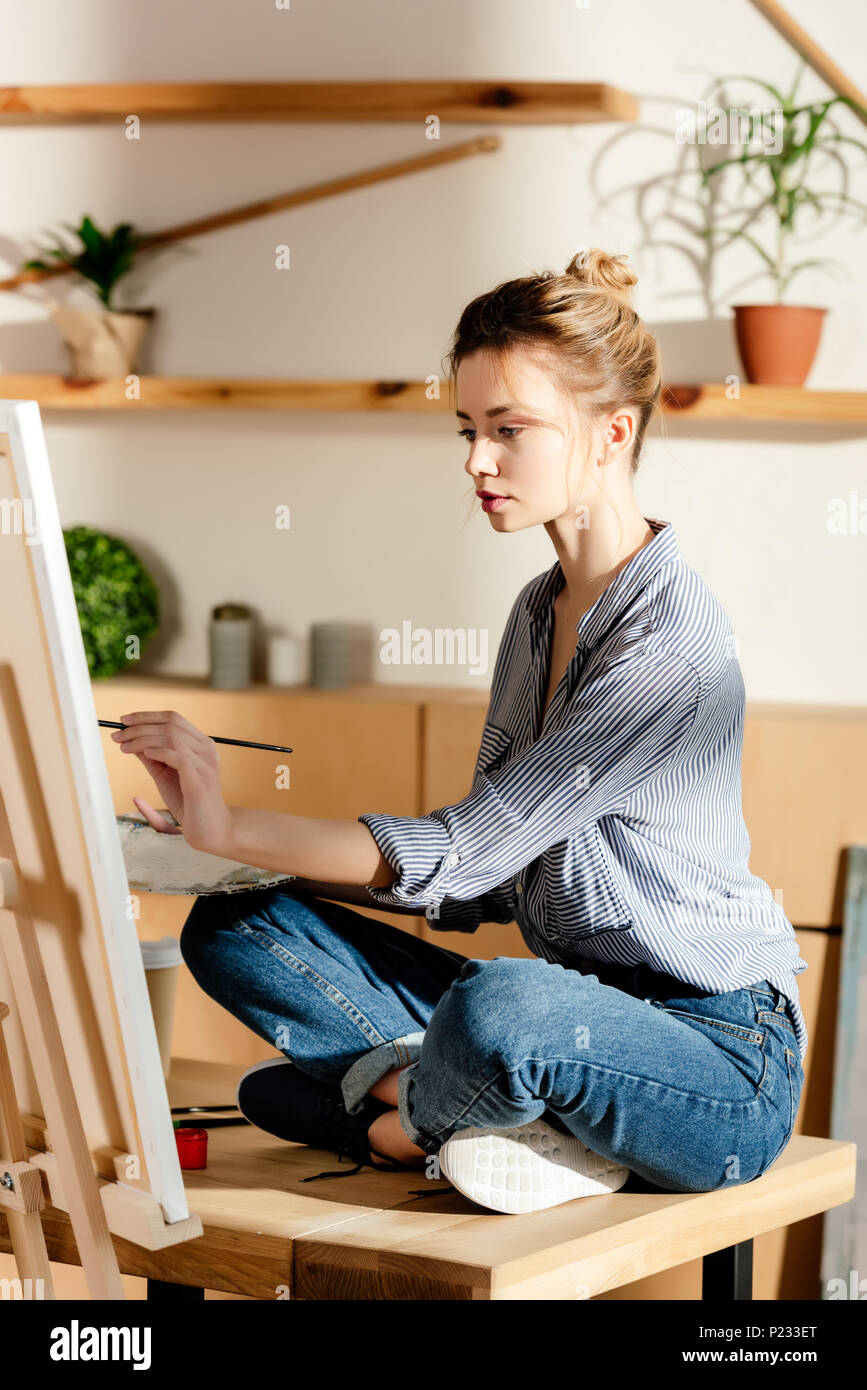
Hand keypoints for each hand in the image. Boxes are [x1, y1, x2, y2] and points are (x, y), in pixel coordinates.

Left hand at [111, 709, 232, 854]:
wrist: (210, 830)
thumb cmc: (188, 803)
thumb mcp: (164, 775)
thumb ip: (151, 757)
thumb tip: (130, 739)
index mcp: (201, 744)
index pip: (173, 718)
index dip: (146, 716)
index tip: (123, 721)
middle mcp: (206, 749)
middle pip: (171, 724)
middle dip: (139, 727)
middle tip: (117, 736)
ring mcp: (206, 763)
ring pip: (172, 737)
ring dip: (142, 738)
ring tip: (124, 746)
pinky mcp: (200, 779)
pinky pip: (178, 756)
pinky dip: (158, 751)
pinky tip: (144, 754)